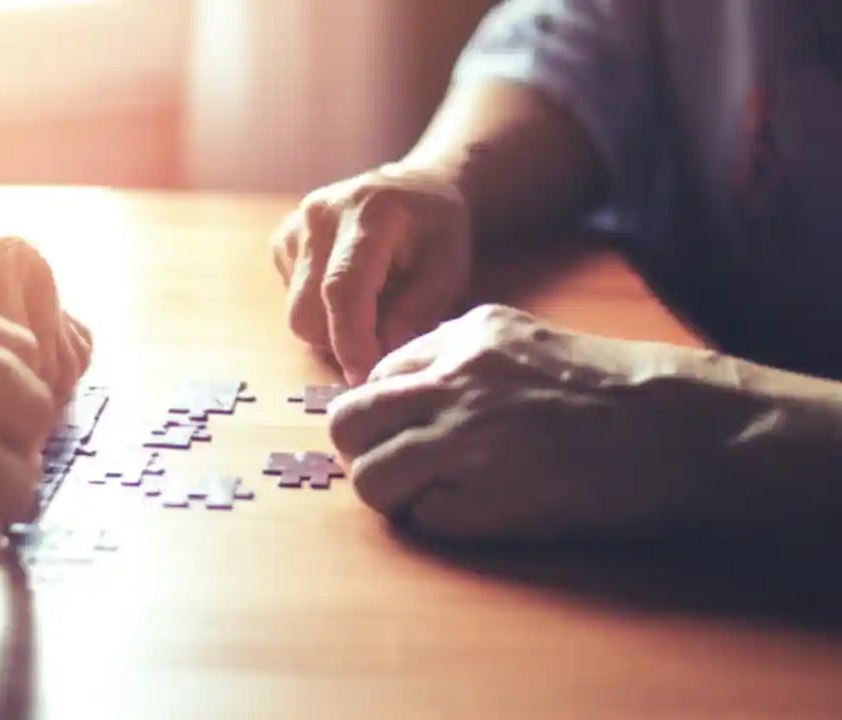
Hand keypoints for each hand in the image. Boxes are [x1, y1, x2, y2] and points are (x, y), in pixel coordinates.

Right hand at [272, 165, 471, 384]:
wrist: (412, 188)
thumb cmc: (436, 232)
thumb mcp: (448, 270)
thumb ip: (417, 311)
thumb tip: (380, 353)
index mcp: (369, 213)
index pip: (342, 288)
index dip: (350, 340)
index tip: (365, 377)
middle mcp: (321, 215)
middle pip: (307, 310)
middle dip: (338, 345)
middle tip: (376, 350)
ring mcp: (295, 226)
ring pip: (296, 312)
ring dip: (330, 331)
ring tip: (369, 314)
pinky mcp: (282, 241)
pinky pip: (291, 299)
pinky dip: (319, 312)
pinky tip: (348, 294)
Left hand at [328, 305, 756, 541]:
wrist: (679, 430)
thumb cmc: (612, 390)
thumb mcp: (526, 342)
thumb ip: (461, 358)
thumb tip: (400, 392)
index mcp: (464, 338)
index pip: (374, 377)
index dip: (383, 414)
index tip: (404, 432)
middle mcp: (452, 383)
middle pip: (348, 424)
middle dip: (361, 452)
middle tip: (394, 469)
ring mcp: (464, 440)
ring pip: (370, 478)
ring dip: (392, 495)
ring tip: (431, 498)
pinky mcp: (484, 498)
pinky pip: (423, 519)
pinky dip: (440, 522)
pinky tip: (479, 513)